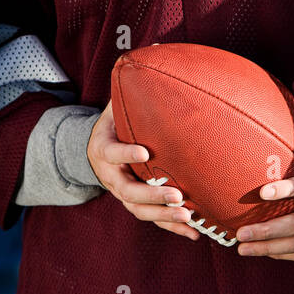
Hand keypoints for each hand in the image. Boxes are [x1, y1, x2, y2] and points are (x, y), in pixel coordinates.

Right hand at [86, 103, 199, 239]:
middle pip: (129, 192)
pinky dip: (174, 228)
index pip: (112, 152)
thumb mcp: (115, 106)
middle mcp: (111, 176)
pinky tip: (195, 232)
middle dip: (153, 195)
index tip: (144, 151)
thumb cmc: (114, 123)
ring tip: (188, 217)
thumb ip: (128, 93)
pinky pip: (154, 219)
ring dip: (165, 216)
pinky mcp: (137, 204)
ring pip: (140, 211)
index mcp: (103, 149)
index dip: (126, 153)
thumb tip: (147, 61)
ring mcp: (123, 194)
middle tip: (177, 195)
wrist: (99, 149)